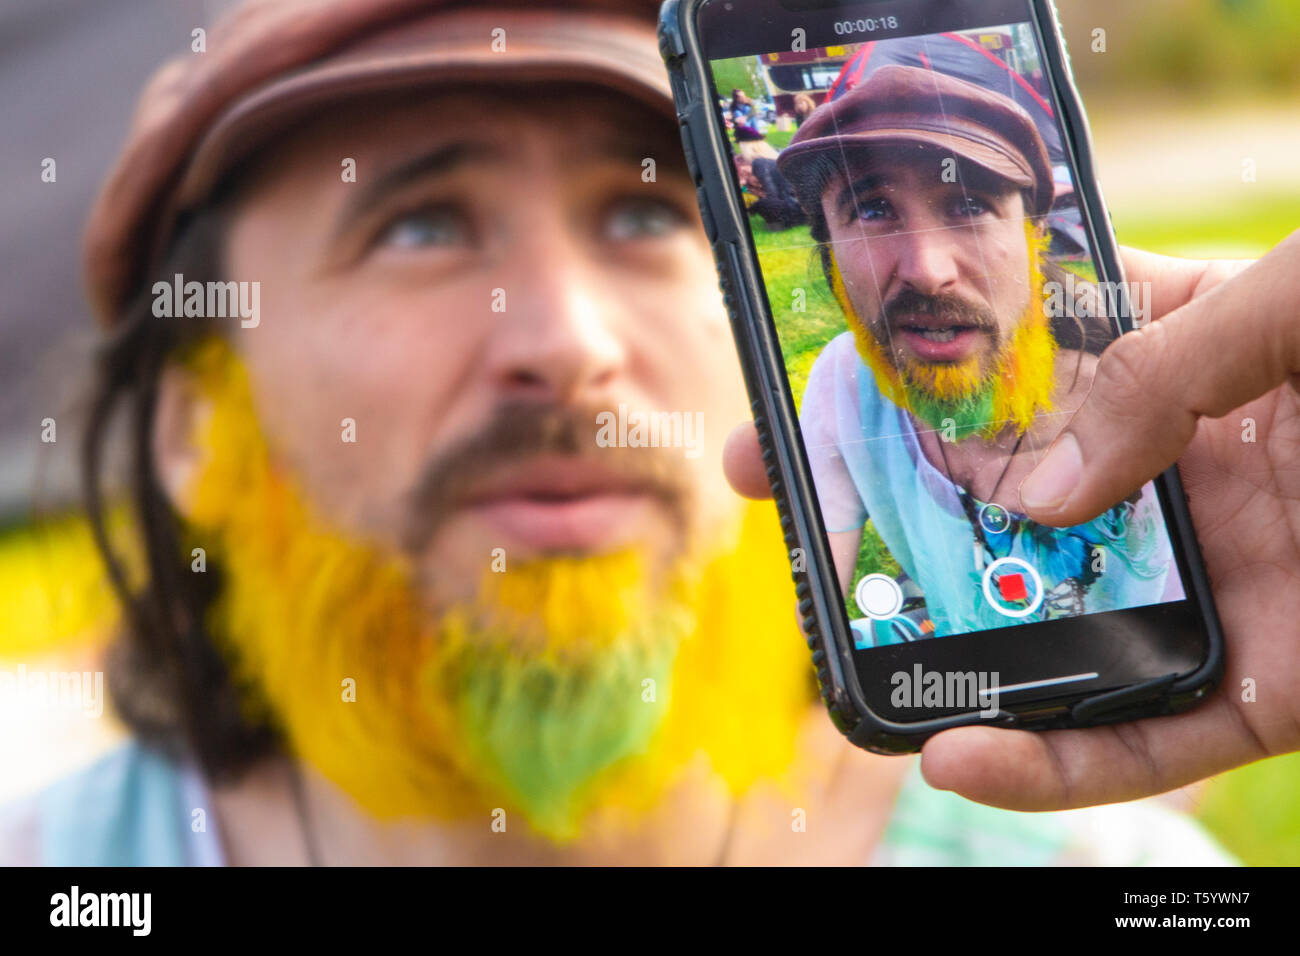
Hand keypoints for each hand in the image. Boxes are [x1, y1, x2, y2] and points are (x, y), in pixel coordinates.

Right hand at [722, 233, 1299, 809]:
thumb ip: (1164, 366)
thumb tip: (1032, 490)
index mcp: (1190, 357)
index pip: (1018, 358)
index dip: (913, 365)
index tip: (819, 377)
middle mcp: (1185, 470)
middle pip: (1004, 497)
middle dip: (887, 500)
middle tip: (781, 494)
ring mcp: (1221, 582)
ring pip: (1053, 619)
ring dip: (946, 634)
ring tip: (842, 637)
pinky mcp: (1266, 688)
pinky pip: (1141, 733)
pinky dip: (1050, 758)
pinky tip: (956, 749)